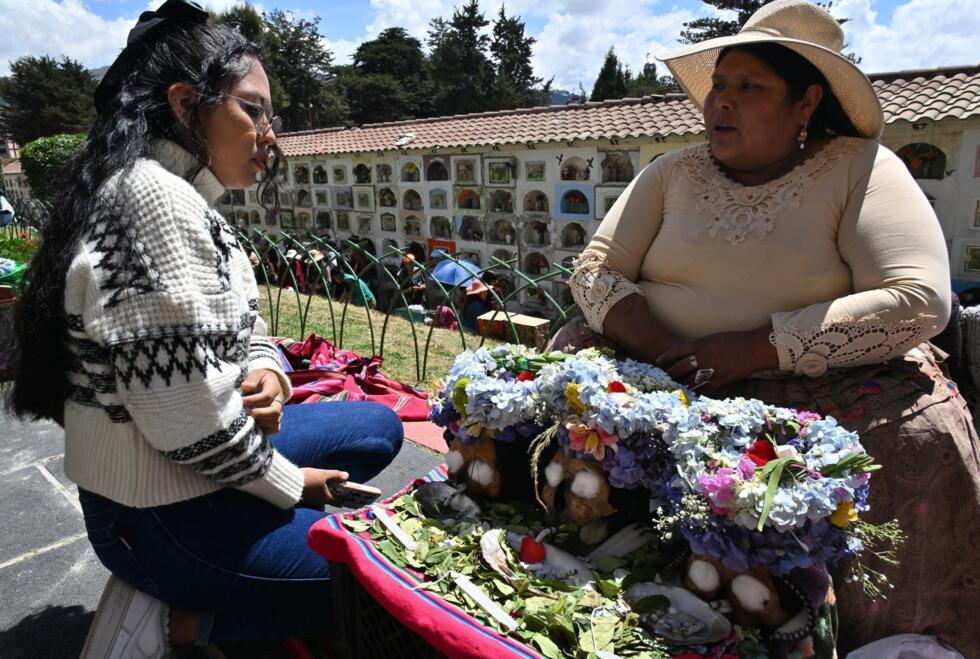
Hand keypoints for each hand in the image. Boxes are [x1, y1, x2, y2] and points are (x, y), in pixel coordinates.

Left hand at [241, 369, 284, 434]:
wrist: (266, 384)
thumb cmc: (259, 380)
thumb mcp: (256, 374)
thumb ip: (252, 379)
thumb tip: (246, 386)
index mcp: (275, 388)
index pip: (267, 396)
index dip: (253, 400)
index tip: (242, 400)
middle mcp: (279, 401)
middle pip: (275, 412)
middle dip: (259, 414)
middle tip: (246, 411)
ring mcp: (279, 412)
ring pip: (275, 422)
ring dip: (260, 422)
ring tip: (248, 418)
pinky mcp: (276, 420)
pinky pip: (275, 429)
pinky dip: (265, 429)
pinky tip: (254, 425)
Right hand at [298, 467, 349, 508]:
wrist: (287, 483)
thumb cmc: (308, 479)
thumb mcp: (323, 475)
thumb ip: (336, 475)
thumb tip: (346, 476)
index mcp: (325, 498)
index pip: (337, 502)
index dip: (342, 499)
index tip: (345, 496)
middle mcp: (318, 504)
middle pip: (327, 502)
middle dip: (330, 497)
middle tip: (333, 490)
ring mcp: (308, 503)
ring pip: (317, 502)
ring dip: (320, 497)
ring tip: (321, 488)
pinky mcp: (300, 501)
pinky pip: (309, 501)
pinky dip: (311, 496)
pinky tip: (309, 489)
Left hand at [655, 327, 777, 392]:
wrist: (752, 349)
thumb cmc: (732, 341)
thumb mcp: (711, 339)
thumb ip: (697, 346)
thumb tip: (684, 354)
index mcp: (700, 344)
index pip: (676, 351)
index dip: (665, 357)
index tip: (657, 362)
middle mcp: (703, 357)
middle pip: (679, 368)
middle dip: (670, 374)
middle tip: (663, 377)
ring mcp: (711, 370)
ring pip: (689, 381)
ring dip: (680, 385)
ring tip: (673, 387)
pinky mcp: (719, 381)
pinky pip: (703, 389)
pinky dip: (695, 392)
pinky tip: (690, 394)